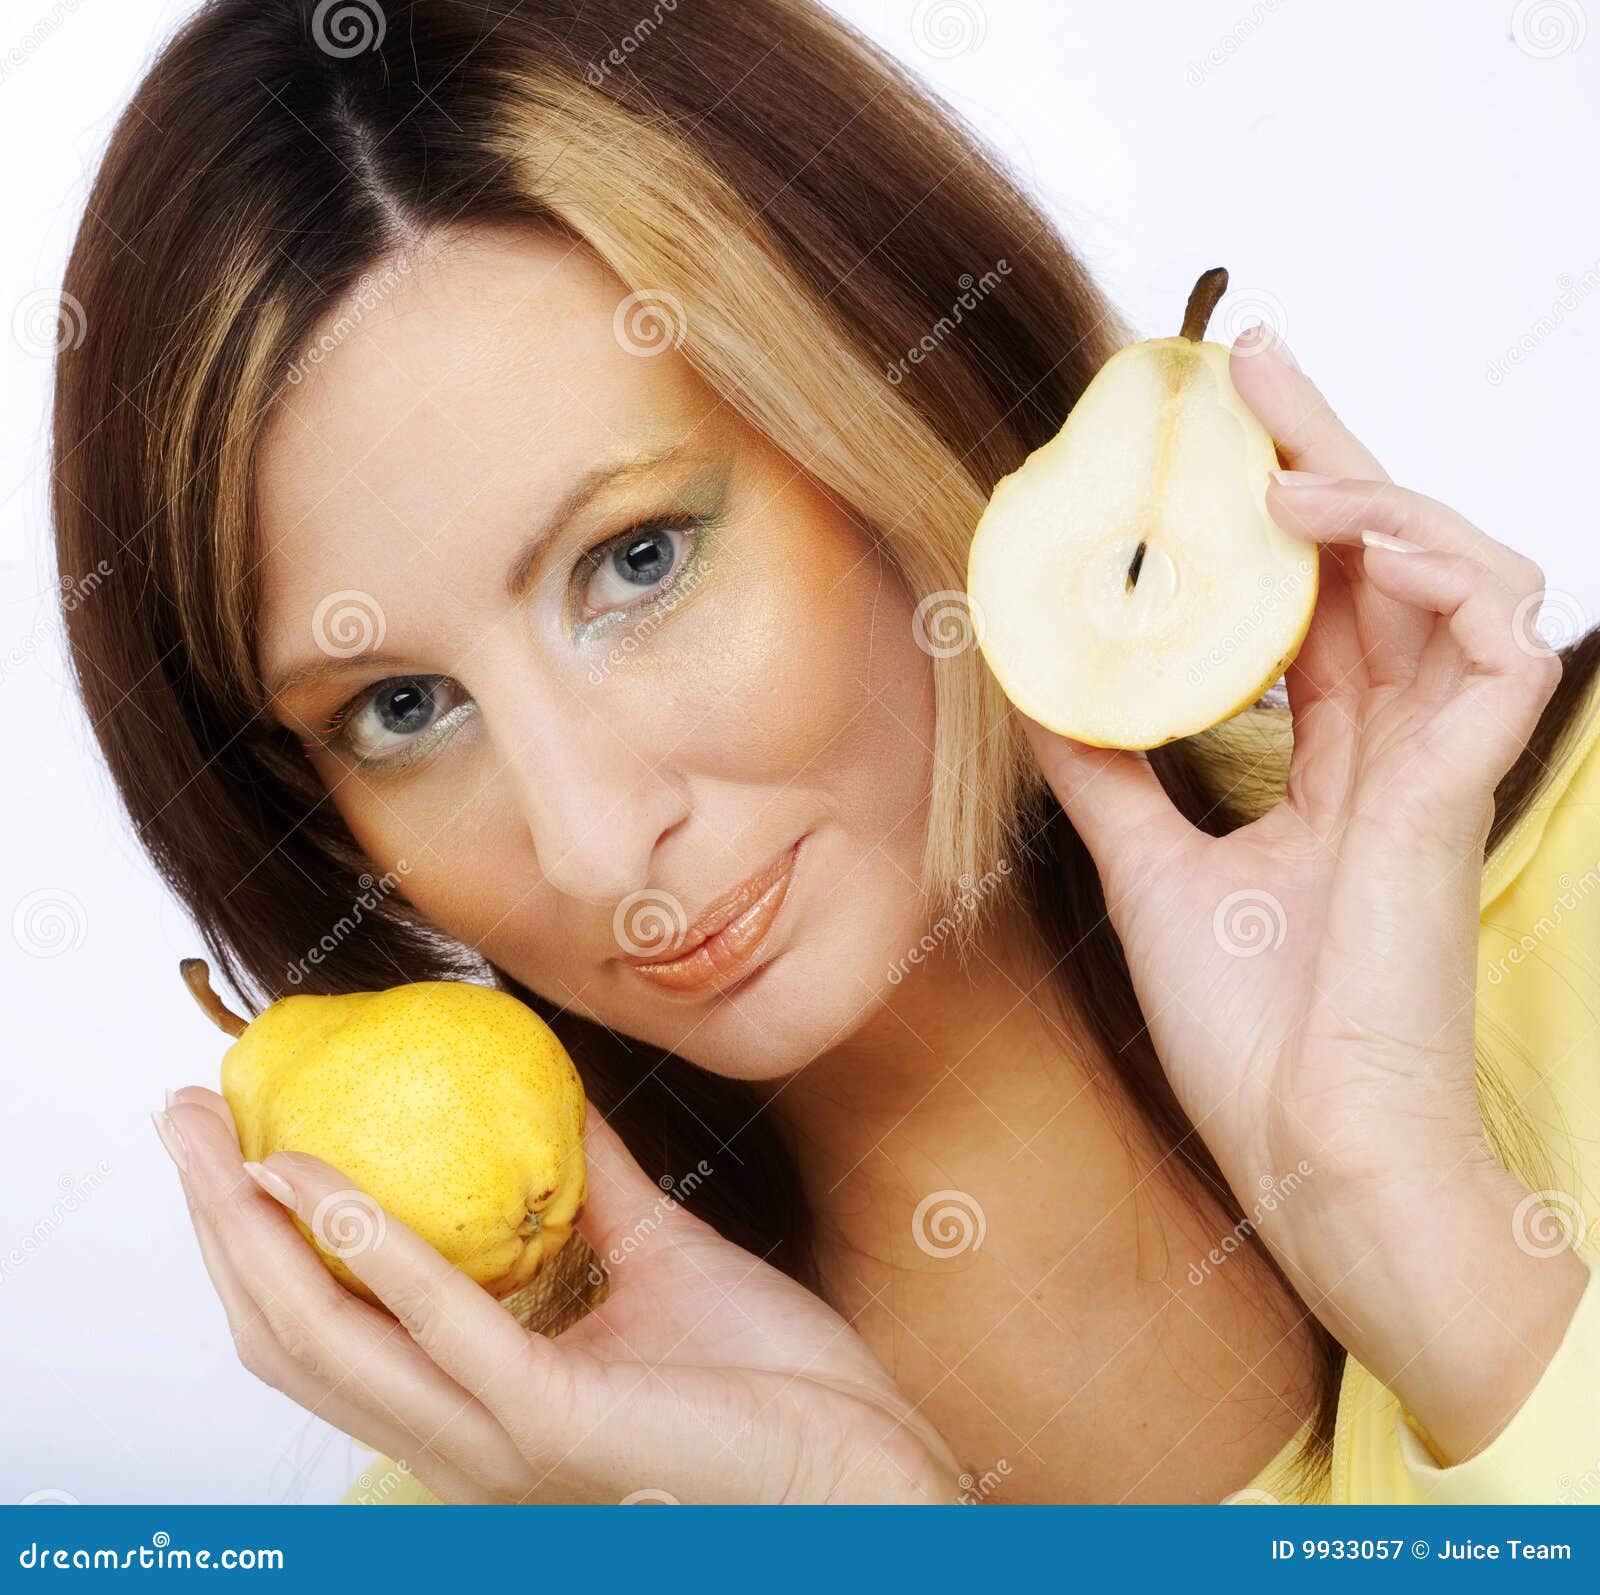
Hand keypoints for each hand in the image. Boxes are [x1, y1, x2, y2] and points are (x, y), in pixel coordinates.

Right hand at [156, 1088, 960, 1502]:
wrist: (862, 1468)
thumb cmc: (771, 1383)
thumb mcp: (658, 1255)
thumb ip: (589, 1187)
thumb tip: (545, 1098)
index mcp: (475, 1408)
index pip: (326, 1333)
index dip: (256, 1243)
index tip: (229, 1142)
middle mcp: (459, 1438)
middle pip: (290, 1335)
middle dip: (217, 1228)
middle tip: (183, 1119)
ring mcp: (494, 1439)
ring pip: (326, 1338)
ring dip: (253, 1231)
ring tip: (217, 1137)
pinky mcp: (546, 1423)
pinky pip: (434, 1323)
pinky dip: (365, 1245)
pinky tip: (316, 1176)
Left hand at [1023, 323, 1589, 1461]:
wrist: (1308, 1150)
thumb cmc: (1251, 1034)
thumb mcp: (1151, 868)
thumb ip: (1111, 773)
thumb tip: (1039, 688)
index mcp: (1332, 765)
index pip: (1315, 598)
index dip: (1272, 511)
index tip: (1204, 436)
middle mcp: (1392, 747)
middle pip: (1379, 555)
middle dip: (1323, 443)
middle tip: (1249, 355)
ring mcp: (1438, 761)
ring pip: (1453, 568)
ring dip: (1375, 492)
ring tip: (1276, 464)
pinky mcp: (1464, 787)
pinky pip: (1495, 636)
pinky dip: (1435, 565)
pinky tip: (1347, 536)